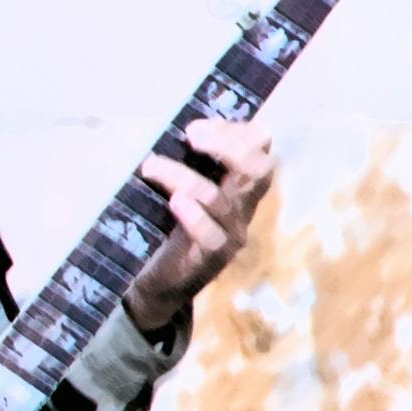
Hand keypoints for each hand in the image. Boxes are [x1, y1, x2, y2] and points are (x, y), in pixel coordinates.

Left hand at [121, 120, 278, 332]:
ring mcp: (231, 234)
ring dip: (185, 178)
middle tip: (191, 135)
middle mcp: (243, 207)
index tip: (198, 126)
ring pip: (223, 200)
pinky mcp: (213, 259)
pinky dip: (195, 216)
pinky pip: (212, 236)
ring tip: (151, 166)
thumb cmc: (169, 227)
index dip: (237, 131)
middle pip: (258, 169)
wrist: (160, 284)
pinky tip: (176, 202)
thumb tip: (160, 127)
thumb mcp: (180, 189)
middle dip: (229, 145)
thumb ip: (185, 164)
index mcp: (238, 185)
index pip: (260, 148)